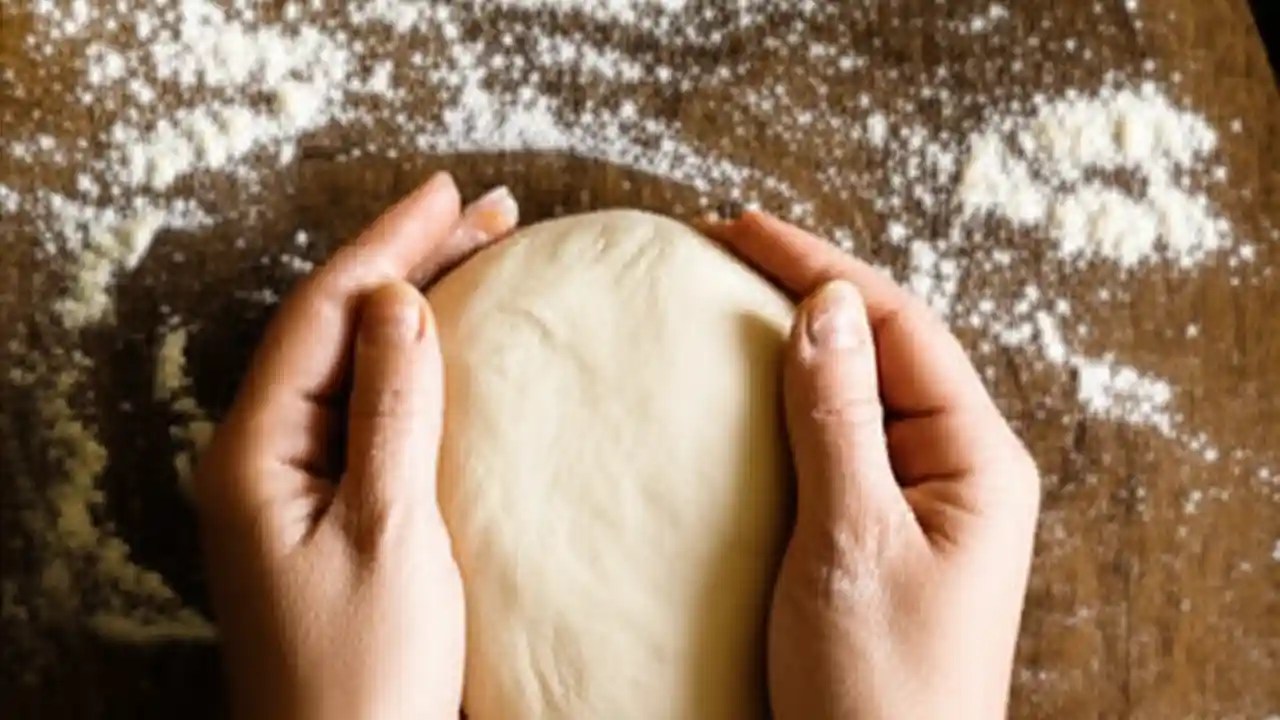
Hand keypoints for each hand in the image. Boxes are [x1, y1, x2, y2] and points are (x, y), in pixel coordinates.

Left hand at [194, 173, 517, 719]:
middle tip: (487, 211)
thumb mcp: (389, 530)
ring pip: (355, 363)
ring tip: (481, 254)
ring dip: (416, 305)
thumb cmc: (363, 671)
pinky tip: (452, 344)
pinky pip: (367, 410)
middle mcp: (260, 455)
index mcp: (255, 452)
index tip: (449, 192)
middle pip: (337, 326)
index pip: (326, 313)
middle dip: (409, 261)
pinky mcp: (326, 508)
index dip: (387, 244)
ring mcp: (291, 483)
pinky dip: (415, 365)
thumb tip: (400, 298)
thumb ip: (393, 409)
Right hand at [703, 212, 1040, 719]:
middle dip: (810, 290)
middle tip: (724, 247)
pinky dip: (794, 401)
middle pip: (886, 345)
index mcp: (980, 461)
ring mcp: (923, 501)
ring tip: (732, 294)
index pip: (899, 325)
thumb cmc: (876, 686)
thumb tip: (826, 301)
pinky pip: (843, 441)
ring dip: (799, 340)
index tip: (741, 228)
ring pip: (861, 390)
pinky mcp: (883, 532)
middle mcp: (961, 470)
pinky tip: (752, 385)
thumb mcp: (850, 540)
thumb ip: (839, 416)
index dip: (820, 266)